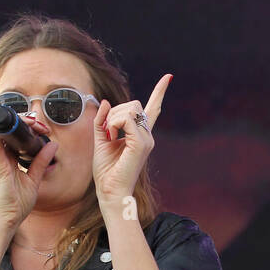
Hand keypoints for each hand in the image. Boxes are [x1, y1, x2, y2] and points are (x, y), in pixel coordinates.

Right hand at [0, 115, 57, 230]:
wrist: (6, 220)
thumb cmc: (16, 204)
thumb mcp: (34, 179)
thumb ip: (41, 162)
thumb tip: (52, 145)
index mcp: (9, 159)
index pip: (17, 136)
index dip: (30, 128)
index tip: (44, 131)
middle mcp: (2, 156)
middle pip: (11, 131)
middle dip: (26, 122)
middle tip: (42, 126)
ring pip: (3, 130)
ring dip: (18, 122)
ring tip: (34, 123)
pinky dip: (2, 130)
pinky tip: (12, 122)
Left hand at [92, 74, 170, 206]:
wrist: (110, 192)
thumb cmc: (106, 171)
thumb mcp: (100, 139)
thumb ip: (102, 121)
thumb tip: (105, 101)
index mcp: (140, 134)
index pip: (153, 109)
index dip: (160, 92)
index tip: (169, 77)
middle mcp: (147, 135)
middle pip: (134, 104)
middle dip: (115, 112)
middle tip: (107, 132)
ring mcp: (146, 139)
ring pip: (130, 108)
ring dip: (112, 118)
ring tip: (109, 137)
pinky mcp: (141, 143)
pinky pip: (126, 118)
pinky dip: (114, 123)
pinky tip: (112, 136)